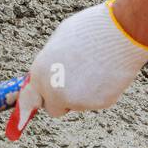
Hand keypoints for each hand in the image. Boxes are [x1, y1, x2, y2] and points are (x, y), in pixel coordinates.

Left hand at [6, 0, 147, 139]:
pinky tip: (107, 72)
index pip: (28, 99)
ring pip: (76, 104)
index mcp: (40, 73)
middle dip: (60, 100)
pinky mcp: (98, 104)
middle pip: (53, 109)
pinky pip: (95, 102)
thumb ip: (49, 63)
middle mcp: (54, 90)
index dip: (29, 106)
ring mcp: (77, 100)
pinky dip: (100, 92)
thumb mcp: (59, 41)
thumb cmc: (90, 30)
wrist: (122, 32)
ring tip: (95, 67)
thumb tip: (46, 75)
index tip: (24, 118)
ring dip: (82, 93)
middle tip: (74, 82)